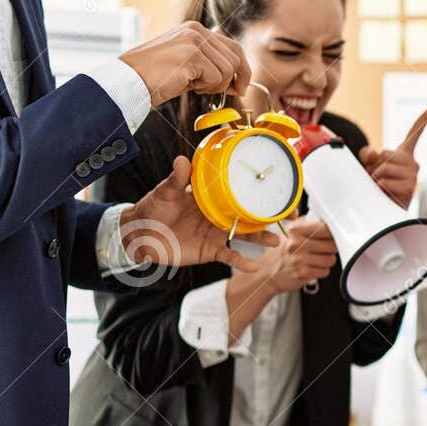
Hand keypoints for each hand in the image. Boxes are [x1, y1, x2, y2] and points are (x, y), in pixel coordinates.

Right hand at [120, 22, 249, 108]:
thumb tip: (236, 73)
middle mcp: (197, 31)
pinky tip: (188, 85)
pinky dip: (206, 87)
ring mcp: (195, 41)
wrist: (132, 79)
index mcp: (196, 30)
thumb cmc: (157, 76)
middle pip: (235, 57)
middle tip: (221, 91)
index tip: (240, 86)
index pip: (233, 46)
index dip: (242, 68)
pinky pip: (216, 77)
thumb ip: (209, 62)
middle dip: (233, 79)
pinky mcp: (192, 54)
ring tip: (195, 86)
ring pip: (228, 69)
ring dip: (215, 85)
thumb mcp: (187, 64)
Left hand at [121, 156, 277, 272]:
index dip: (254, 193)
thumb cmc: (152, 208)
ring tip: (276, 241)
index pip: (236, 193)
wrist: (140, 235)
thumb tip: (182, 160)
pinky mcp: (210, 251)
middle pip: (246, 216)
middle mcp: (218, 215)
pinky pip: (229, 257)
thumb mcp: (165, 192)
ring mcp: (216, 233)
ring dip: (259, 240)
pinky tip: (253, 265)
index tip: (273, 190)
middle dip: (266, 218)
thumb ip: (177, 180)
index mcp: (211, 198)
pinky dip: (240, 261)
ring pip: (243, 236)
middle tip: (286, 217)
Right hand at [254, 215, 337, 294]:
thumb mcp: (290, 231)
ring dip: (327, 260)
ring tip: (317, 258)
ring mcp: (299, 260)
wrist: (266, 272)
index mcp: (295, 230)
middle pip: (332, 245)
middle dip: (331, 248)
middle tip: (324, 248)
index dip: (334, 232)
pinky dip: (321, 270)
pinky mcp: (302, 274)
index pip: (325, 228)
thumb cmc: (281, 251)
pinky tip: (312, 267)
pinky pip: (325, 271)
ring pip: (330, 259)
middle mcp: (296, 244)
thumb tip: (328, 218)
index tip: (334, 233)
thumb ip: (308, 223)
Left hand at [359, 102, 426, 209]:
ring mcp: (413, 174)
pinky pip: (385, 181)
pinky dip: (380, 187)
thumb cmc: (380, 190)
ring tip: (382, 188)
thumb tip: (370, 153)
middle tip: (377, 179)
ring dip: (375, 179)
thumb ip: (368, 155)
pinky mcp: (411, 186)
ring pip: (382, 168)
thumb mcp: (371, 167)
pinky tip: (387, 194)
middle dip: (373, 166)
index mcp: (405, 154)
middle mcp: (413, 162)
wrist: (388, 214)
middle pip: (383, 153)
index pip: (416, 131)